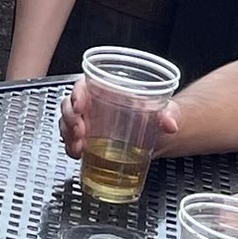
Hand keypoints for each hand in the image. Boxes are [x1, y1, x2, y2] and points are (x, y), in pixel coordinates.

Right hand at [58, 80, 179, 160]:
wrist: (158, 135)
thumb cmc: (157, 115)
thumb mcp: (166, 109)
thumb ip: (169, 112)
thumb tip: (170, 123)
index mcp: (108, 89)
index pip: (84, 84)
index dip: (77, 93)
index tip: (80, 106)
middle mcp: (94, 103)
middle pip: (70, 104)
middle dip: (70, 118)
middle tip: (80, 132)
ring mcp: (90, 122)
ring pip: (67, 122)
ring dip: (68, 134)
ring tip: (79, 147)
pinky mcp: (89, 139)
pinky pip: (71, 140)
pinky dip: (70, 147)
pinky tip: (78, 154)